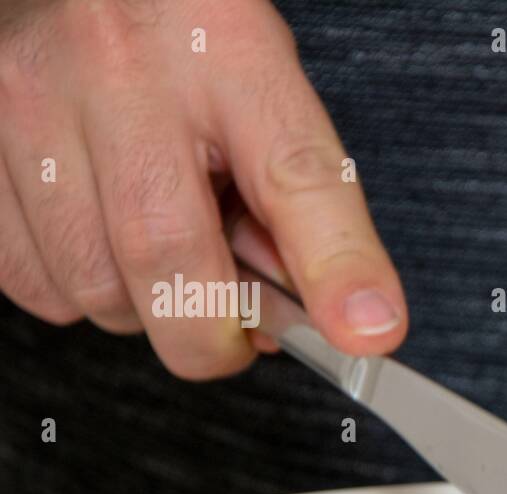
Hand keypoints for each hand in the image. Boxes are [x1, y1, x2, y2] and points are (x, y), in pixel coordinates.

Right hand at [0, 0, 406, 377]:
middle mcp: (118, 70)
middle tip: (238, 329)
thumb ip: (299, 204)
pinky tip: (102, 238)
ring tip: (163, 248)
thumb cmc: (183, 40)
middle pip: (169, 260)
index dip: (336, 267)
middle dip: (213, 333)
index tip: (366, 331)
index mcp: (226, 50)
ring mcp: (28, 102)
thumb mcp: (265, 93)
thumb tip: (311, 318)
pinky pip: (31, 282)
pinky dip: (78, 289)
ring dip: (144, 307)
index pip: (297, 176)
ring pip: (94, 287)